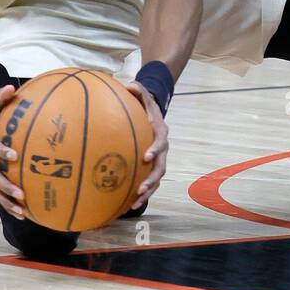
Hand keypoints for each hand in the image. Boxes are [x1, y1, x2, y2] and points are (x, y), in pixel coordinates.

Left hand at [123, 81, 168, 202]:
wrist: (153, 116)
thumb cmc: (145, 107)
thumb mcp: (144, 96)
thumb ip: (139, 90)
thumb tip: (130, 84)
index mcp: (160, 133)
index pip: (161, 142)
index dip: (155, 150)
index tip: (146, 157)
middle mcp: (162, 150)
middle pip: (160, 167)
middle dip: (152, 179)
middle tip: (142, 188)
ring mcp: (157, 161)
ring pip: (156, 179)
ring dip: (147, 192)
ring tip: (135, 203)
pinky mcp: (150, 168)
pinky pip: (147, 183)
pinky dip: (140, 194)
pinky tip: (127, 205)